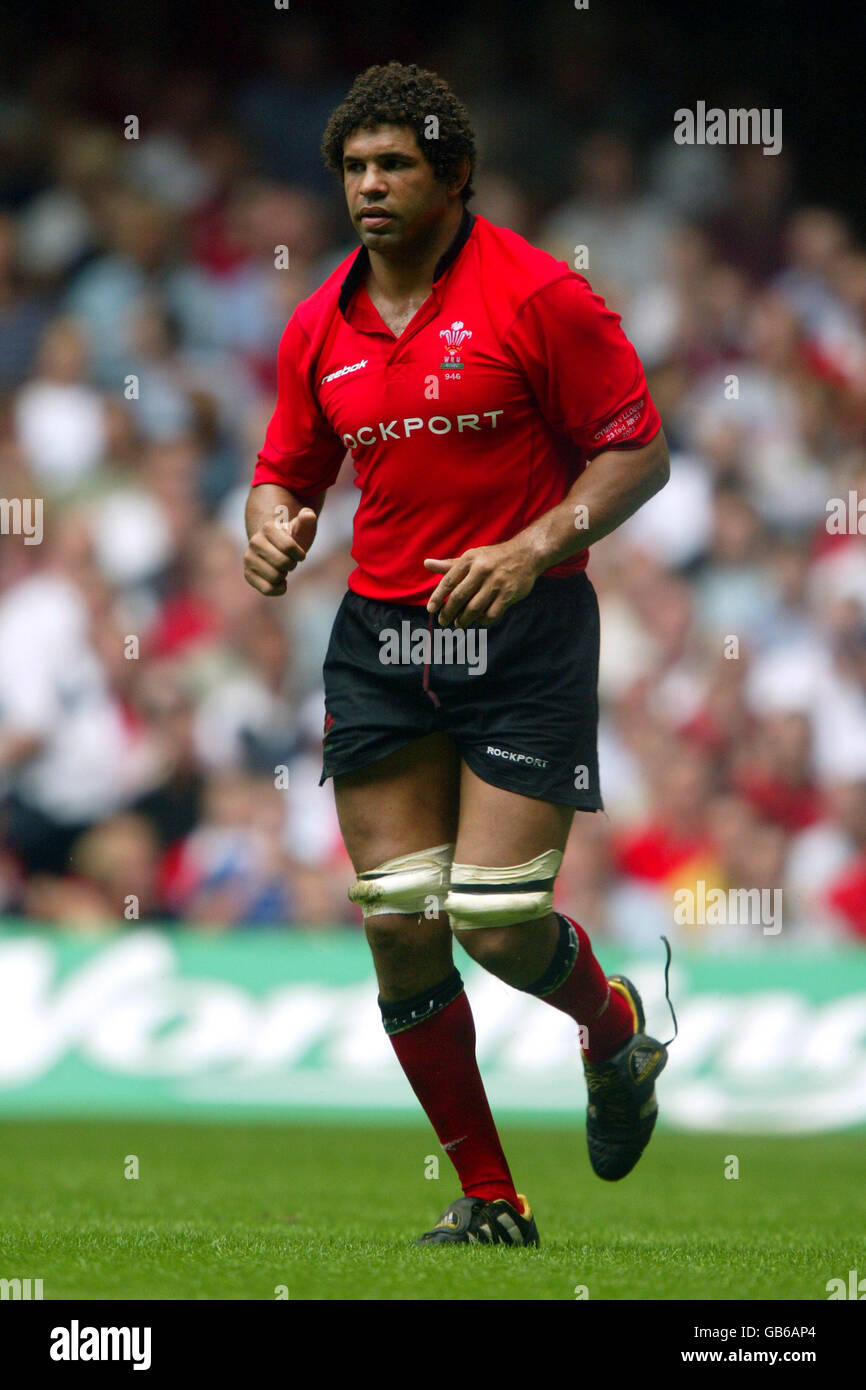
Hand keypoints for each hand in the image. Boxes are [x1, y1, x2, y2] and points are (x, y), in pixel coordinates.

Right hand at [243, 507, 317, 595]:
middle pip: (284, 563)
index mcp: (268, 528)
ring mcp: (249, 558)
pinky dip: (279, 589)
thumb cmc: (292, 537)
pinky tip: (280, 582)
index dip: (299, 554)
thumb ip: (307, 519)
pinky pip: (267, 589)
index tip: (300, 554)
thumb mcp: (301, 528)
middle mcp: (255, 542)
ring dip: (285, 575)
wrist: (275, 547)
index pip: (289, 547)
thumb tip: (309, 515)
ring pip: (276, 577)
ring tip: (282, 567)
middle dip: (292, 564)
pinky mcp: (248, 574)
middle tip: (289, 560)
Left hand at [423, 539, 540, 626]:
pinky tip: (479, 620)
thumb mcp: (472, 557)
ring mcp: (496, 582)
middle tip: (443, 621)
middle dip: (448, 612)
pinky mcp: (508, 594)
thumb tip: (426, 563)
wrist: (526, 554)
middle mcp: (482, 570)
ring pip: (474, 608)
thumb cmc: (493, 558)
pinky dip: (482, 620)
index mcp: (470, 559)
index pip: (448, 581)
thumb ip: (449, 565)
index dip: (437, 597)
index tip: (431, 610)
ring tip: (459, 623)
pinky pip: (491, 614)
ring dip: (464, 620)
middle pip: (459, 597)